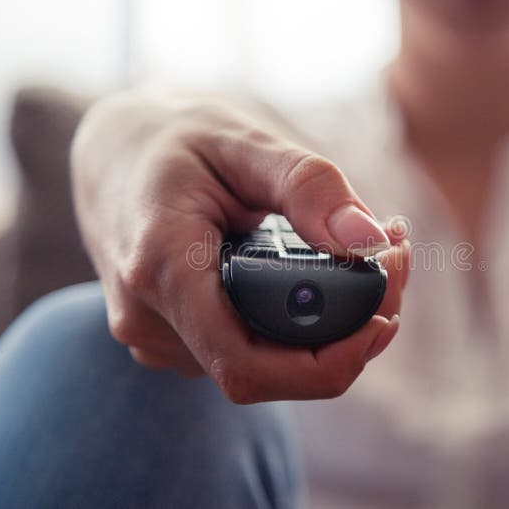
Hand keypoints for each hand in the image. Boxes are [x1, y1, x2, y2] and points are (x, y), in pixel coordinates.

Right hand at [71, 91, 408, 402]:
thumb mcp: (239, 139)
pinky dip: (302, 324)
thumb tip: (368, 240)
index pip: (246, 366)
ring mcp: (161, 335)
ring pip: (264, 364)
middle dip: (348, 333)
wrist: (112, 153)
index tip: (385, 314)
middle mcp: (151, 318)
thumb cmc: (172, 139)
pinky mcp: (178, 336)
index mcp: (159, 268)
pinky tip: (329, 273)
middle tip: (396, 258)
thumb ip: (305, 184)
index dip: (326, 363)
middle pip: (269, 369)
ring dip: (331, 327)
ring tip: (374, 253)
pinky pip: (250, 350)